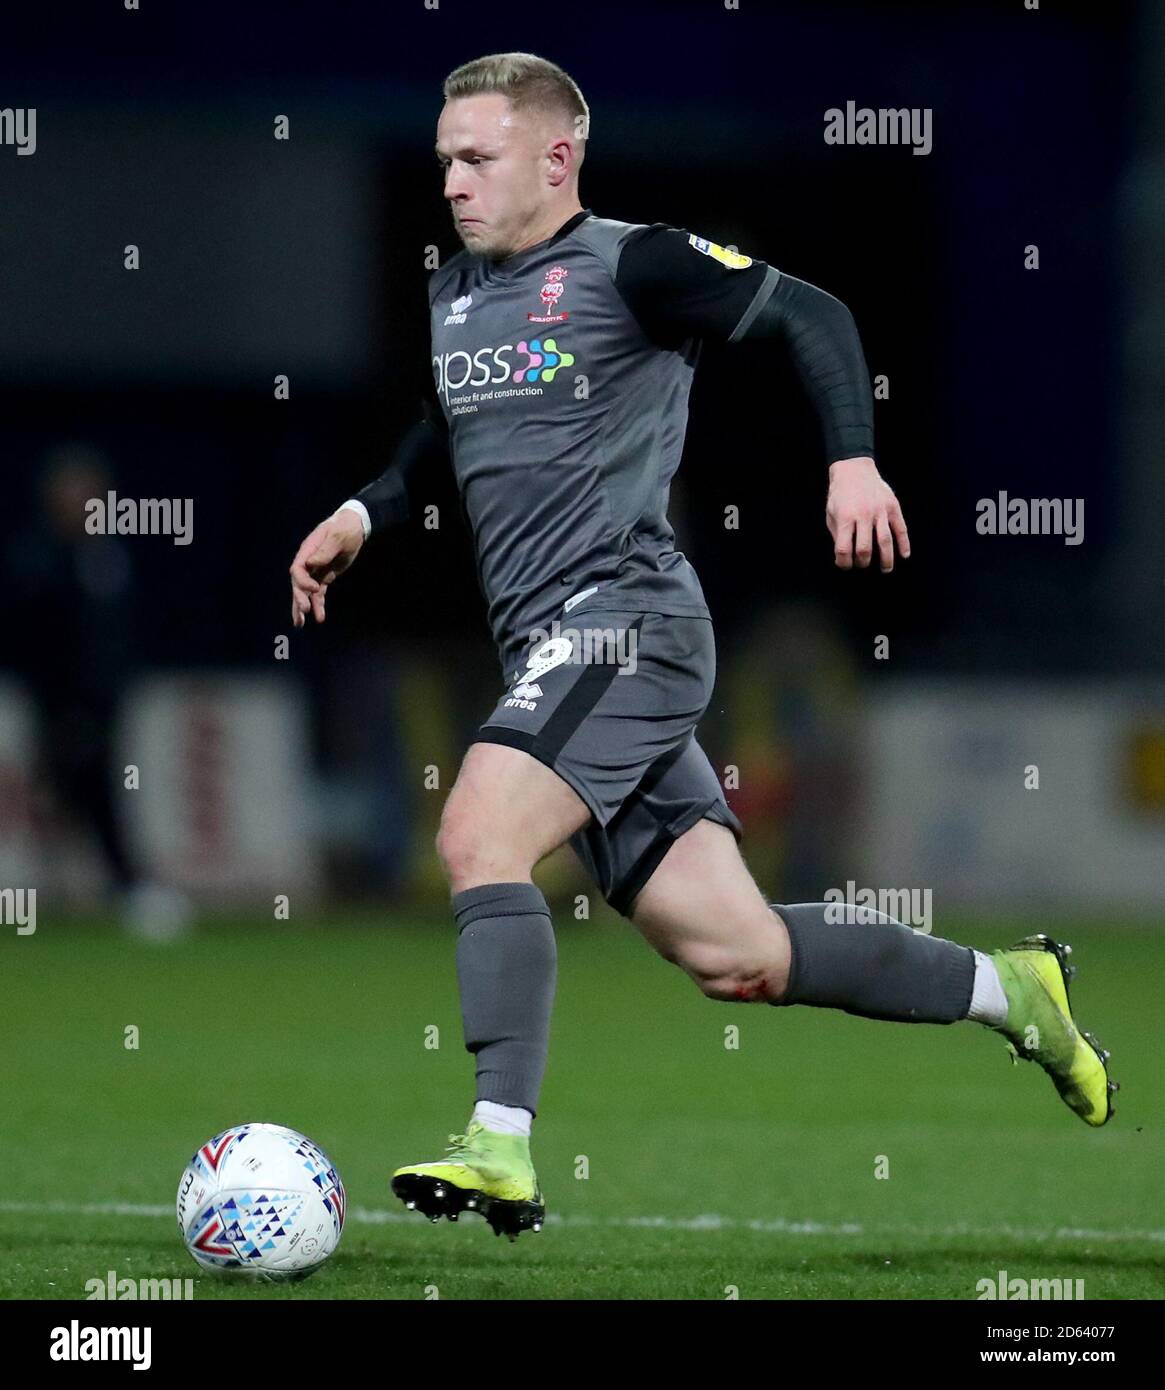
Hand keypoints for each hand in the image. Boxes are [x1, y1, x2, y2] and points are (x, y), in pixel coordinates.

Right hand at [289, 509, 365, 626]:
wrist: (354, 527)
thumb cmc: (345, 528)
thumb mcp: (338, 537)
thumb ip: (325, 550)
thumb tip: (311, 563)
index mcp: (308, 550)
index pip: (297, 569)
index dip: (302, 581)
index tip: (314, 588)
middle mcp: (308, 561)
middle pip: (298, 583)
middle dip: (299, 598)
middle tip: (305, 611)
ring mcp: (315, 570)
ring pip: (305, 591)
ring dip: (303, 607)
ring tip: (300, 624)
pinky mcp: (324, 576)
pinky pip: (318, 593)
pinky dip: (318, 605)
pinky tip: (319, 618)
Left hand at [825, 456, 909, 571]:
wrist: (854, 469)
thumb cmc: (840, 494)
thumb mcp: (831, 512)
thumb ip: (838, 533)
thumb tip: (844, 555)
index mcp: (845, 517)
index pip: (844, 549)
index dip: (843, 562)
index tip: (845, 566)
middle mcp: (864, 515)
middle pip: (865, 548)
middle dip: (863, 562)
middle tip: (863, 565)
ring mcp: (880, 510)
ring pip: (885, 541)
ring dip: (886, 559)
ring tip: (886, 569)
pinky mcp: (893, 506)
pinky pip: (901, 528)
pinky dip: (904, 543)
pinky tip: (904, 555)